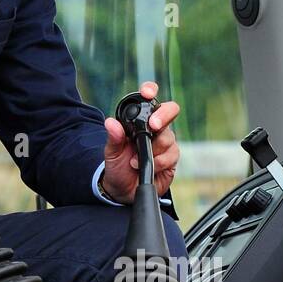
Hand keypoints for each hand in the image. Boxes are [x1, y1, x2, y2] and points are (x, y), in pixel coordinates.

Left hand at [101, 80, 179, 203]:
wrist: (122, 190)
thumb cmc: (117, 166)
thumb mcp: (111, 152)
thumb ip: (113, 137)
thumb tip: (110, 122)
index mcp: (140, 121)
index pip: (149, 99)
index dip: (151, 91)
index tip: (147, 93)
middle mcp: (156, 128)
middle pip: (170, 111)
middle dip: (163, 116)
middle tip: (153, 126)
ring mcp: (165, 142)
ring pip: (168, 137)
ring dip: (153, 150)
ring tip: (134, 161)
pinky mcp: (171, 158)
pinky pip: (171, 155)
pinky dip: (158, 162)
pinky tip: (146, 167)